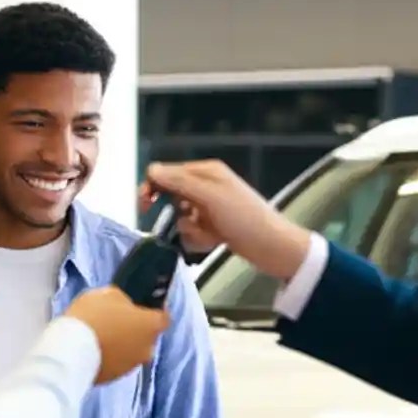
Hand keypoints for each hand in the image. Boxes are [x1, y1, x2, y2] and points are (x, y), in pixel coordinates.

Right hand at [65, 286, 169, 383]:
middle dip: (135, 328)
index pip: (164, 317)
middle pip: (147, 336)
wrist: (70, 351)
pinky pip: (116, 363)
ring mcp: (131, 366)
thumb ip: (125, 300)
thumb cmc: (93, 317)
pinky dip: (110, 357)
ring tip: (101, 334)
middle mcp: (147, 349)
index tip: (142, 305)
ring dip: (122, 344)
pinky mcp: (113, 377)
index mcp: (151, 325)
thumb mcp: (109, 294)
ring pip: (132, 351)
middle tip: (116, 319)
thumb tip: (125, 305)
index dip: (154, 310)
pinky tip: (94, 348)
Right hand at [141, 160, 311, 280]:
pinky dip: (198, 239)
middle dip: (172, 213)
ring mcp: (209, 207)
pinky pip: (192, 232)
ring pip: (180, 217)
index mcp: (206, 172)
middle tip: (171, 223)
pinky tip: (214, 242)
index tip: (144, 206)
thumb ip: (180, 182)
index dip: (153, 187)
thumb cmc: (245, 219)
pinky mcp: (213, 227)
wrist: (273, 248)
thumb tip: (151, 169)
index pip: (167, 172)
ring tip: (208, 235)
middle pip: (171, 195)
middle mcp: (206, 186)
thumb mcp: (211, 197)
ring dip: (189, 230)